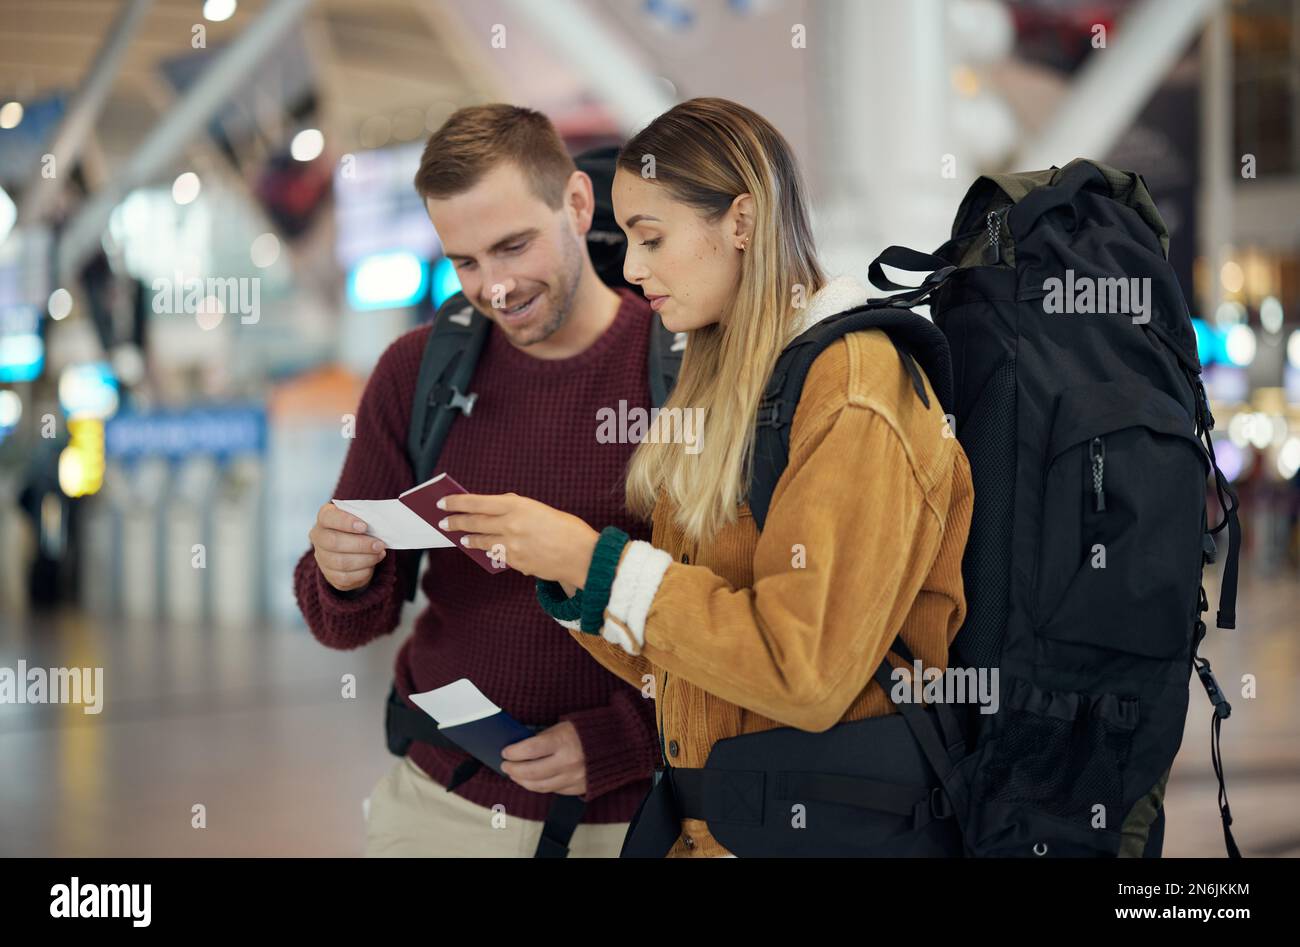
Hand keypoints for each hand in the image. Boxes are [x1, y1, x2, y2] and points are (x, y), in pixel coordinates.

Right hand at [309, 501, 386, 591]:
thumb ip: (367, 518)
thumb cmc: (359, 528)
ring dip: (365, 559)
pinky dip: (362, 572)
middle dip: (360, 545)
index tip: (365, 526)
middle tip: (379, 545)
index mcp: (325, 518)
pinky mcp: (329, 575)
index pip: (328, 517)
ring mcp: (322, 558)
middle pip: (334, 542)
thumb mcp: (362, 518)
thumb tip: (381, 527)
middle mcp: (318, 537)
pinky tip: (372, 565)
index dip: (345, 522)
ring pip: (341, 562)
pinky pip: (345, 578)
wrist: (354, 547)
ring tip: (380, 554)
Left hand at [437, 492, 598, 586]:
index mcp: (517, 506)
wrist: (583, 557)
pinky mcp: (516, 563)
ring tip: (462, 538)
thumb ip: (517, 508)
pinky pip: (497, 555)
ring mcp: (511, 546)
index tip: (443, 502)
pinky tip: (487, 549)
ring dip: (469, 539)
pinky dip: (491, 551)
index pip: (477, 502)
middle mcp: (510, 525)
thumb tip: (497, 508)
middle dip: (455, 522)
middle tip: (443, 522)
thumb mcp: (540, 509)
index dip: (456, 502)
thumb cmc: (568, 529)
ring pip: (481, 542)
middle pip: (473, 523)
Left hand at [500, 721, 586, 795]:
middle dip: (513, 769)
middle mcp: (568, 762)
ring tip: (516, 775)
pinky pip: (554, 791)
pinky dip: (541, 787)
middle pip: (531, 772)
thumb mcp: (565, 725)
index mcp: (563, 741)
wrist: (620, 740)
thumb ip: (544, 737)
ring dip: (524, 782)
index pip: (529, 750)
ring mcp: (574, 777)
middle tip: (506, 765)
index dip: (513, 753)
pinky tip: (534, 781)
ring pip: (540, 786)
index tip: (505, 752)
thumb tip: (521, 746)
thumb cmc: (589, 729)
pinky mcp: (579, 787)